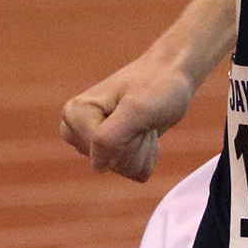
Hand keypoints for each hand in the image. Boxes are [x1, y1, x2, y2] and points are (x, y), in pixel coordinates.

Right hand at [60, 56, 194, 181]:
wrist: (173, 75)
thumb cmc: (157, 85)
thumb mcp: (137, 109)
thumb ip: (110, 137)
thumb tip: (97, 166)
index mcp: (74, 114)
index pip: (102, 148)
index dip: (129, 135)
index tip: (136, 109)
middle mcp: (77, 131)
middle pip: (110, 164)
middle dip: (136, 144)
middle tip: (142, 116)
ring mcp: (94, 143)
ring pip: (123, 170)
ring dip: (144, 148)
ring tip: (144, 121)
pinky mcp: (111, 152)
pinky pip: (132, 172)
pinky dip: (148, 155)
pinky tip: (146, 132)